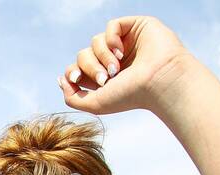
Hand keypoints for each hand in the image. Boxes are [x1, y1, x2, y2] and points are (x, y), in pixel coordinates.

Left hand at [58, 15, 192, 114]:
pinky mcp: (135, 27)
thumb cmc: (130, 95)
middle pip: (83, 55)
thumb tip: (61, 79)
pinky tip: (122, 52)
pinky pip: (111, 25)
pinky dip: (111, 39)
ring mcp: (125, 43)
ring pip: (95, 41)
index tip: (76, 79)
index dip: (73, 72)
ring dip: (101, 56)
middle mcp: (114, 60)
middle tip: (105, 79)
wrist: (158, 82)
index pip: (78, 69)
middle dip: (89, 67)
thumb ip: (71, 97)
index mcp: (105, 78)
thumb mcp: (94, 104)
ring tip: (116, 69)